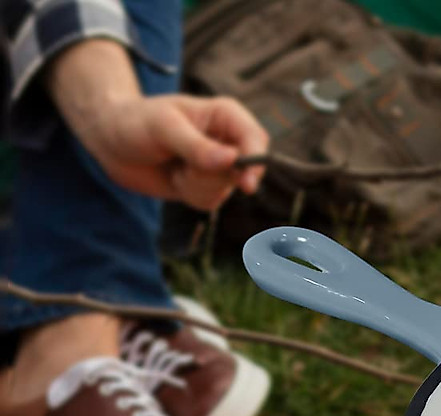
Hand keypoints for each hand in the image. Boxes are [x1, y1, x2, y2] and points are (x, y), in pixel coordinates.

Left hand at [47, 39, 267, 210]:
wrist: (111, 141)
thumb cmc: (135, 121)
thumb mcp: (163, 127)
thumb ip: (197, 146)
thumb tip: (231, 160)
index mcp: (225, 115)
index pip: (256, 139)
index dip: (256, 162)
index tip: (245, 183)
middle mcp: (228, 141)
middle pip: (243, 171)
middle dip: (212, 175)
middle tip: (184, 165)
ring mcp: (220, 166)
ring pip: (225, 189)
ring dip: (195, 185)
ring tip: (175, 165)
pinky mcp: (208, 186)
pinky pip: (210, 202)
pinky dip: (189, 194)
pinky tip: (175, 177)